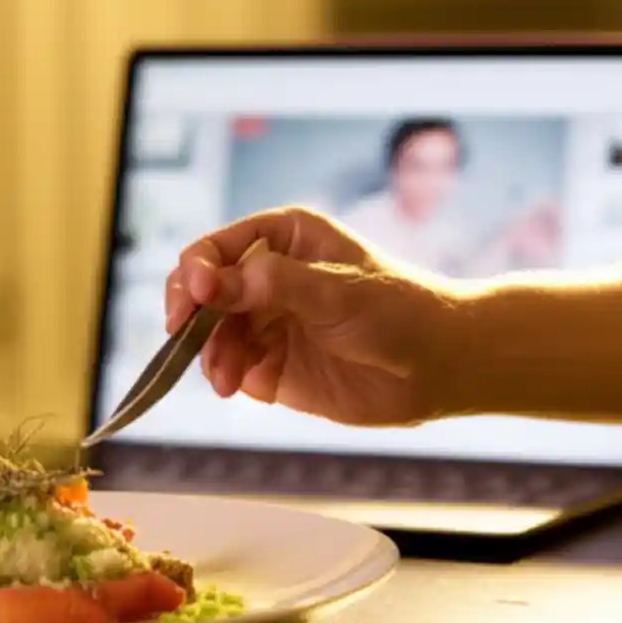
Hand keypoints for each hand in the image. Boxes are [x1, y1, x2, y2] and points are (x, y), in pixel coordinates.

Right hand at [166, 208, 457, 425]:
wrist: (439, 366)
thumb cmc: (399, 310)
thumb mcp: (334, 290)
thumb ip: (269, 285)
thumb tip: (203, 282)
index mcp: (284, 238)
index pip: (218, 248)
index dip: (197, 271)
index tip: (195, 298)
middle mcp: (268, 277)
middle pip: (204, 292)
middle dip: (191, 315)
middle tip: (182, 337)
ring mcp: (269, 322)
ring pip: (211, 334)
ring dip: (207, 352)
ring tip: (223, 377)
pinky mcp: (273, 365)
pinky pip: (230, 366)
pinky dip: (222, 374)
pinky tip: (232, 385)